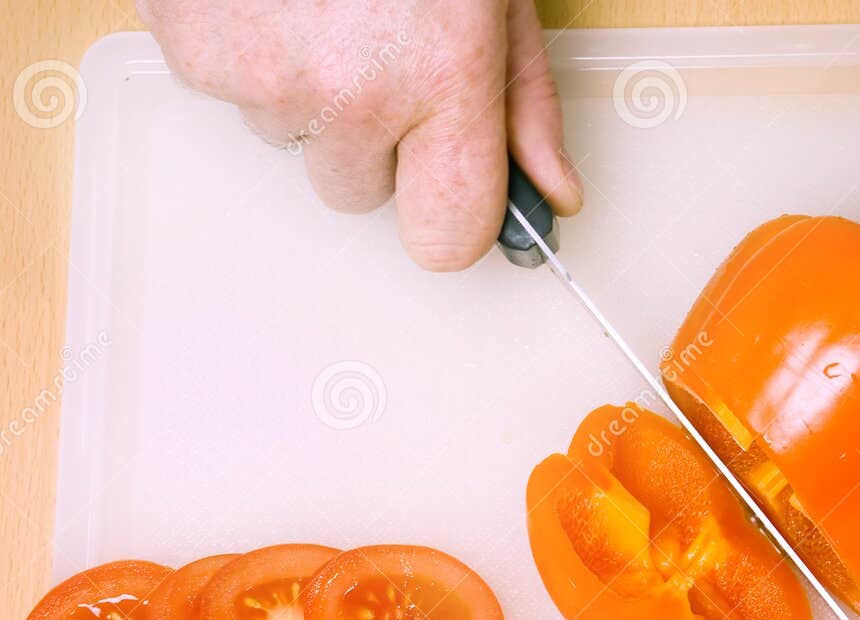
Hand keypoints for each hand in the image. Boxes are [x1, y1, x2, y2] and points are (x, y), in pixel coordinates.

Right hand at [139, 0, 581, 270]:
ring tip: (321, 4)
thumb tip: (551, 192)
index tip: (452, 185)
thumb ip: (524, 102)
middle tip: (377, 47)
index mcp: (440, 83)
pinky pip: (228, 94)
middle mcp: (350, 96)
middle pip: (361, 194)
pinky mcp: (191, 51)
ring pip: (292, 141)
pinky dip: (249, 52)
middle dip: (372, 139)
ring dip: (307, 91)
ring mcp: (261, 78)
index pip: (449, 241)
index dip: (452, 215)